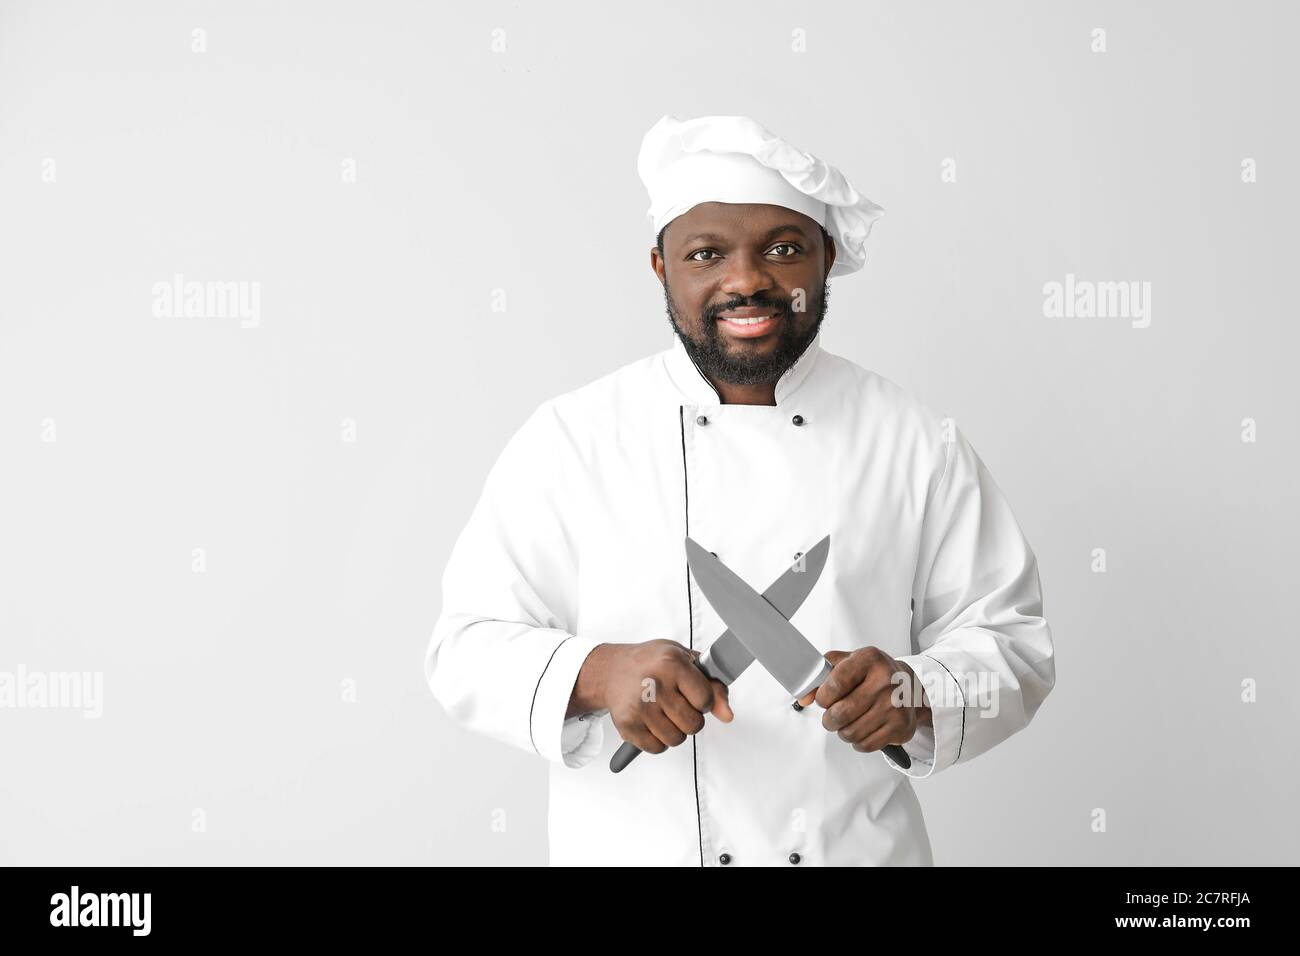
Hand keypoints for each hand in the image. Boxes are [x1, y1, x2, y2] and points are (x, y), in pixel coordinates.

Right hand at [583, 640, 732, 754]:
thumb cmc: (652, 663)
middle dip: (691, 718)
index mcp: (672, 663)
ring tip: (664, 712)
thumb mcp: (685, 661)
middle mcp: (654, 685)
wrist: (611, 671)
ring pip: (677, 739)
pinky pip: (658, 748)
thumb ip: (713, 685)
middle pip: (694, 725)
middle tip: (678, 703)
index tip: (694, 694)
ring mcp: (639, 707)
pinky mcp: (628, 725)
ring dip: (675, 730)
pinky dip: (659, 740)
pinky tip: (652, 721)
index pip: (706, 700)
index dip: (704, 701)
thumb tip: (727, 715)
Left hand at [796, 648, 930, 752]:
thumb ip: (822, 675)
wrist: (909, 686)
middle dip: (829, 719)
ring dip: (843, 731)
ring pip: (850, 732)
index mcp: (869, 659)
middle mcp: (885, 681)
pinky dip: (857, 742)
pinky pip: (865, 744)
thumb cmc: (873, 674)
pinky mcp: (901, 726)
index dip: (822, 697)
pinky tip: (862, 729)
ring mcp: (895, 705)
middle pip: (840, 713)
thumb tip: (803, 697)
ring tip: (848, 722)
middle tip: (832, 716)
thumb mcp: (847, 663)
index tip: (824, 699)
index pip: (834, 685)